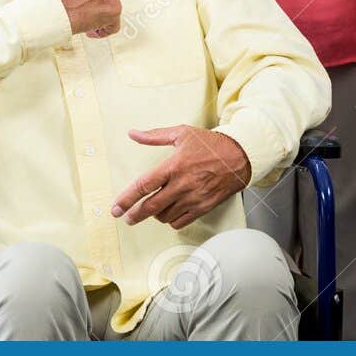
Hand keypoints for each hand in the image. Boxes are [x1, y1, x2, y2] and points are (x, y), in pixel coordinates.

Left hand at [111, 125, 251, 228]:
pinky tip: (169, 212)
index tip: (115, 208)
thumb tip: (132, 133)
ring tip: (153, 207)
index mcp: (174, 166)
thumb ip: (154, 136)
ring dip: (155, 214)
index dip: (127, 199)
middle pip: (151, 207)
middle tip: (127, 217)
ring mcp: (194, 198)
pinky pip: (180, 222)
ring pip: (165, 216)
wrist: (240, 156)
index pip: (144, 186)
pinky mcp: (203, 208)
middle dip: (135, 215)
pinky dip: (171, 220)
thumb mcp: (182, 133)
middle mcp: (182, 185)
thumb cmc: (210, 144)